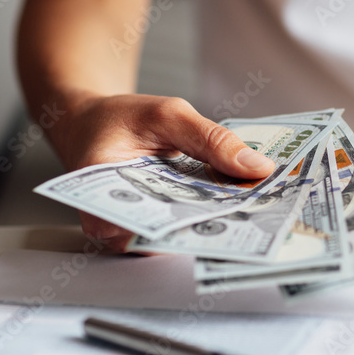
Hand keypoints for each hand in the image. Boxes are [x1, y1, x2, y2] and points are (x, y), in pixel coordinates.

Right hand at [47, 93, 274, 250]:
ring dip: (219, 225)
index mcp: (99, 194)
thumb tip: (258, 168)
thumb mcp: (166, 115)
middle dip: (216, 227)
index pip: (143, 227)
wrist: (94, 123)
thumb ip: (211, 139)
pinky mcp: (157, 226)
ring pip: (183, 239)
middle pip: (170, 239)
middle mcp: (114, 225)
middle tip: (260, 217)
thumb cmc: (119, 118)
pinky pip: (187, 227)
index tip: (227, 221)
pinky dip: (214, 215)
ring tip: (260, 211)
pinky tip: (245, 203)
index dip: (188, 229)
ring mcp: (134, 231)